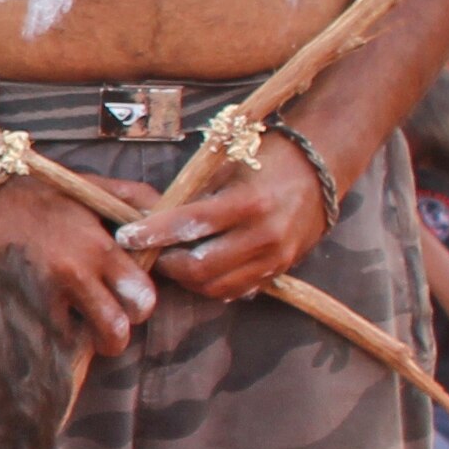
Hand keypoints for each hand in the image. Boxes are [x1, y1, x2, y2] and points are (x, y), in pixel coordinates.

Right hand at [0, 181, 152, 356]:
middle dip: (118, 333)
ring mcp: (46, 290)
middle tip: (111, 324)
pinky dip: (59, 332)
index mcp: (100, 247)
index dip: (141, 304)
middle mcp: (76, 273)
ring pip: (82, 340)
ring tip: (87, 330)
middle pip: (116, 327)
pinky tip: (58, 319)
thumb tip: (167, 215)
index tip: (132, 300)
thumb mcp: (94, 186)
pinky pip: (51, 333)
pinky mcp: (20, 299)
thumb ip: (136, 198)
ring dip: (89, 339)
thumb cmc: (41, 189)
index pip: (142, 296)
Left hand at [118, 150, 324, 304]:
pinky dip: (211, 284)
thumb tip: (150, 218)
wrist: (321, 170)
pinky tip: (196, 270)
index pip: (191, 225)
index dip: (154, 233)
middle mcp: (266, 235)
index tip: (127, 236)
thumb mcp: (228, 167)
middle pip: (200, 267)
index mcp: (250, 202)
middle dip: (167, 263)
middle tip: (147, 252)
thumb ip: (193, 196)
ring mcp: (276, 257)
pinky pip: (237, 289)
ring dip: (186, 278)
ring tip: (170, 260)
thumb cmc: (269, 159)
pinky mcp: (281, 270)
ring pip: (216, 286)